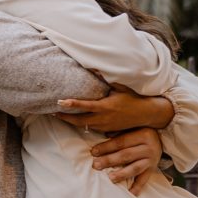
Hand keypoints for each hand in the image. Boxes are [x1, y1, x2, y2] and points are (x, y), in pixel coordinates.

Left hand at [57, 84, 173, 132]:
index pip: (85, 106)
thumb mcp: (121, 87)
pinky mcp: (107, 130)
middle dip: (64, 117)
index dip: (71, 104)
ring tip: (59, 116)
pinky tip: (74, 119)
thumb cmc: (133, 98)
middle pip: (79, 120)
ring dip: (71, 121)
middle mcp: (103, 118)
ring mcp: (104, 126)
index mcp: (105, 106)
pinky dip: (81, 124)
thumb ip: (107, 78)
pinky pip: (91, 128)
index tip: (59, 102)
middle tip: (52, 112)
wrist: (146, 114)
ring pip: (83, 125)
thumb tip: (95, 66)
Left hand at [89, 127, 162, 194]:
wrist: (162, 139)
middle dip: (109, 161)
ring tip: (110, 178)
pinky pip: (144, 180)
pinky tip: (129, 194)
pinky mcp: (152, 170)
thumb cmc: (143, 132)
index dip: (107, 147)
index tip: (94, 152)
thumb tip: (104, 135)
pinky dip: (136, 188)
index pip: (121, 142)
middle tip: (96, 165)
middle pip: (126, 155)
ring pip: (134, 168)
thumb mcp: (135, 127)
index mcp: (143, 135)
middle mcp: (148, 148)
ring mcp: (151, 160)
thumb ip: (121, 131)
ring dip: (121, 174)